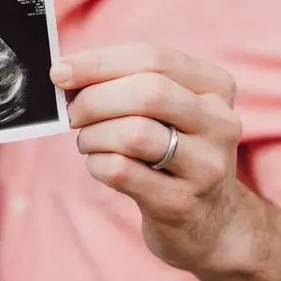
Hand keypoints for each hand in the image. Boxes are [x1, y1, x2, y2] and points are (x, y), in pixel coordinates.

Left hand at [51, 43, 249, 272]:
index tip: (61, 71)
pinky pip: (122, 171)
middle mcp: (220, 122)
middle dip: (95, 99)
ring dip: (94, 135)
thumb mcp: (168, 111)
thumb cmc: (174, 152)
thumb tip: (66, 72)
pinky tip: (99, 164)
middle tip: (72, 114)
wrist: (211, 222)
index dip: (99, 62)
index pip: (152, 58)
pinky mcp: (181, 202)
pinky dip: (96, 164)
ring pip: (134, 133)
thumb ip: (127, 84)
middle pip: (147, 92)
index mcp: (216, 87)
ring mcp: (206, 166)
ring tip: (88, 141)